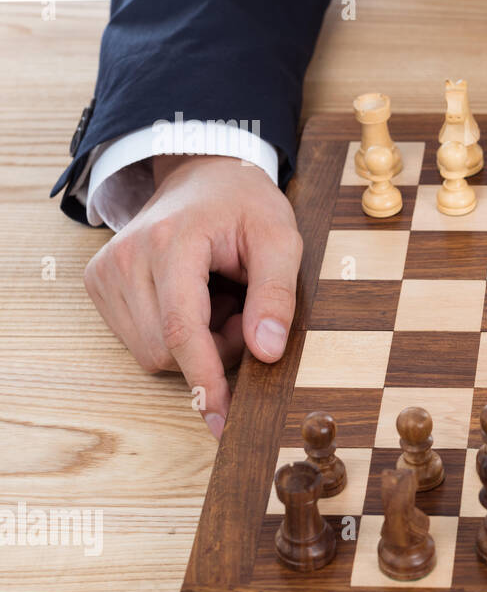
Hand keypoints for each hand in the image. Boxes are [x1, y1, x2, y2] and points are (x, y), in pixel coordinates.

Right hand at [83, 154, 301, 437]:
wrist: (202, 175)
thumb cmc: (245, 205)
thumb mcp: (281, 239)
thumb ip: (276, 295)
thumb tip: (267, 352)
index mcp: (170, 242)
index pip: (181, 329)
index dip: (204, 378)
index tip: (221, 417)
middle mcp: (126, 259)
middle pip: (168, 350)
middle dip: (215, 349)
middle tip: (243, 310)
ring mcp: (106, 273)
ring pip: (153, 352)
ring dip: (197, 343)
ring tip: (219, 299)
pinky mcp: (100, 284)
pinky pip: (141, 341)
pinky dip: (176, 334)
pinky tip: (195, 300)